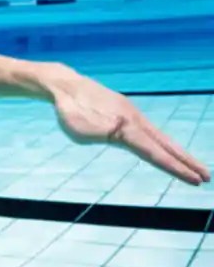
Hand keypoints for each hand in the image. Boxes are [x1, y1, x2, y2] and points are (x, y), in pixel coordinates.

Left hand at [45, 66, 209, 185]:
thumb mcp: (81, 131)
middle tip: (206, 177)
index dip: (175, 168)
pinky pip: (148, 129)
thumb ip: (104, 134)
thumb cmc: (70, 112)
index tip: (196, 180)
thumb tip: (119, 133)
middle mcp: (134, 120)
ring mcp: (132, 114)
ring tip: (192, 166)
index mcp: (125, 128)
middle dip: (186, 162)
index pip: (154, 153)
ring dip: (176, 152)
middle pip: (165, 145)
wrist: (66, 86)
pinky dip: (160, 141)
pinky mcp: (126, 109)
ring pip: (158, 136)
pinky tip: (165, 148)